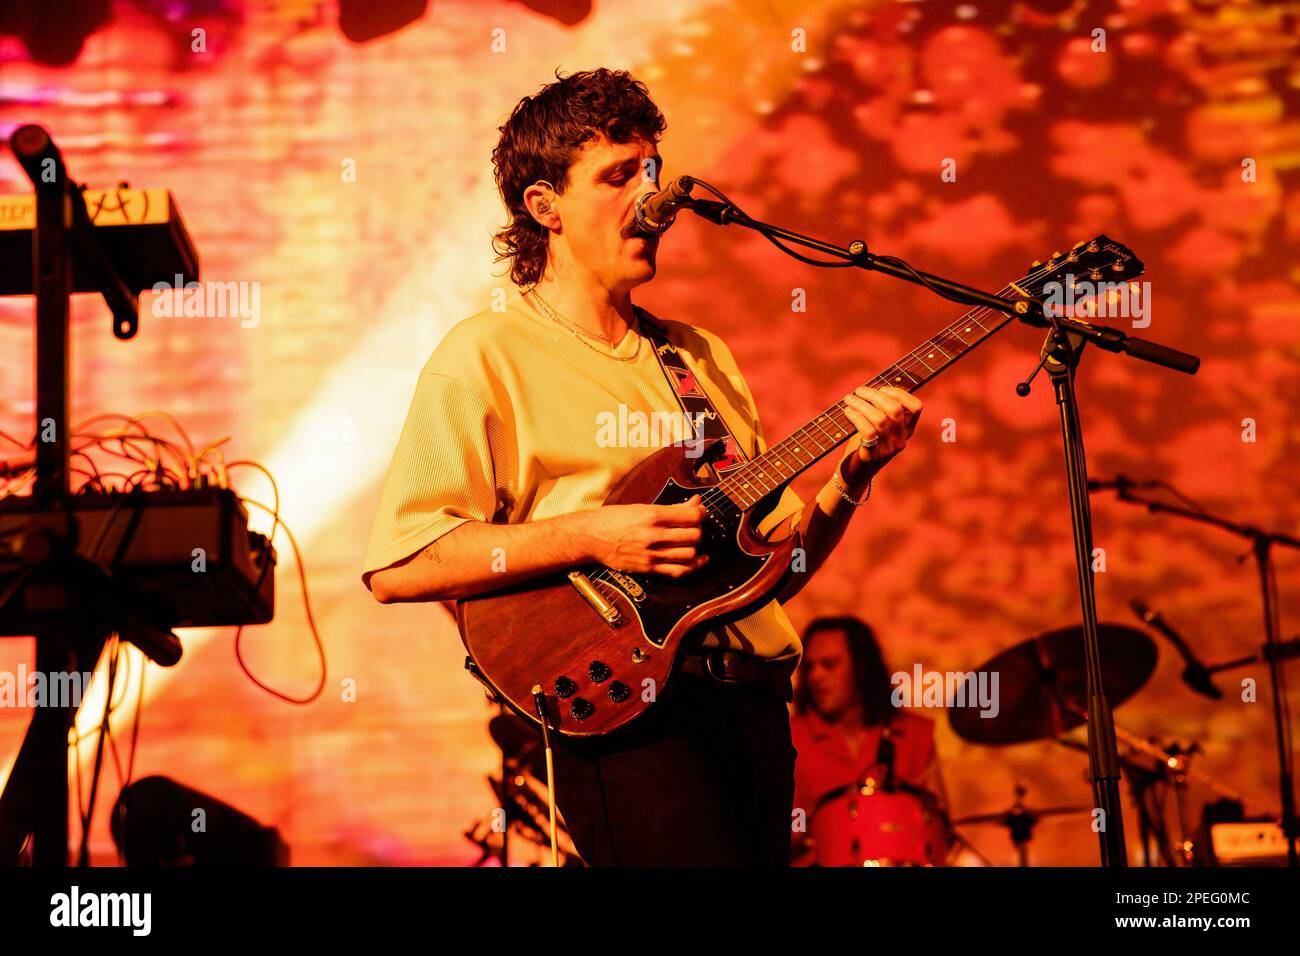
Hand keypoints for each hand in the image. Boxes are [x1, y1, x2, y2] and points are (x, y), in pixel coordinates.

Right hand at [583, 495, 707, 576]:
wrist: (590, 537)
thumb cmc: (613, 519)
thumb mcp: (641, 507)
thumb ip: (671, 508)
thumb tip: (695, 502)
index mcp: (652, 515)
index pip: (691, 516)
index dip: (701, 512)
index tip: (699, 511)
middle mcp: (653, 535)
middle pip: (694, 535)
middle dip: (698, 528)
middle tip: (693, 525)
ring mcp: (651, 554)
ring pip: (689, 553)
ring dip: (695, 546)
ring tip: (690, 541)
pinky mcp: (649, 568)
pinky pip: (678, 571)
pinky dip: (694, 566)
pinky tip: (699, 559)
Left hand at [842, 385, 922, 473]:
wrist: (854, 474)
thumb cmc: (864, 444)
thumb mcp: (877, 426)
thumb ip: (880, 410)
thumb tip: (871, 386)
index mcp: (907, 431)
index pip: (916, 407)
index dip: (900, 393)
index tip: (881, 389)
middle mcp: (901, 440)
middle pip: (895, 410)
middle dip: (875, 395)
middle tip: (859, 390)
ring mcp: (888, 450)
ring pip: (880, 419)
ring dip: (862, 404)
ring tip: (849, 398)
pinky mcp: (873, 456)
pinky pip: (868, 431)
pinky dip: (856, 417)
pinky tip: (847, 411)